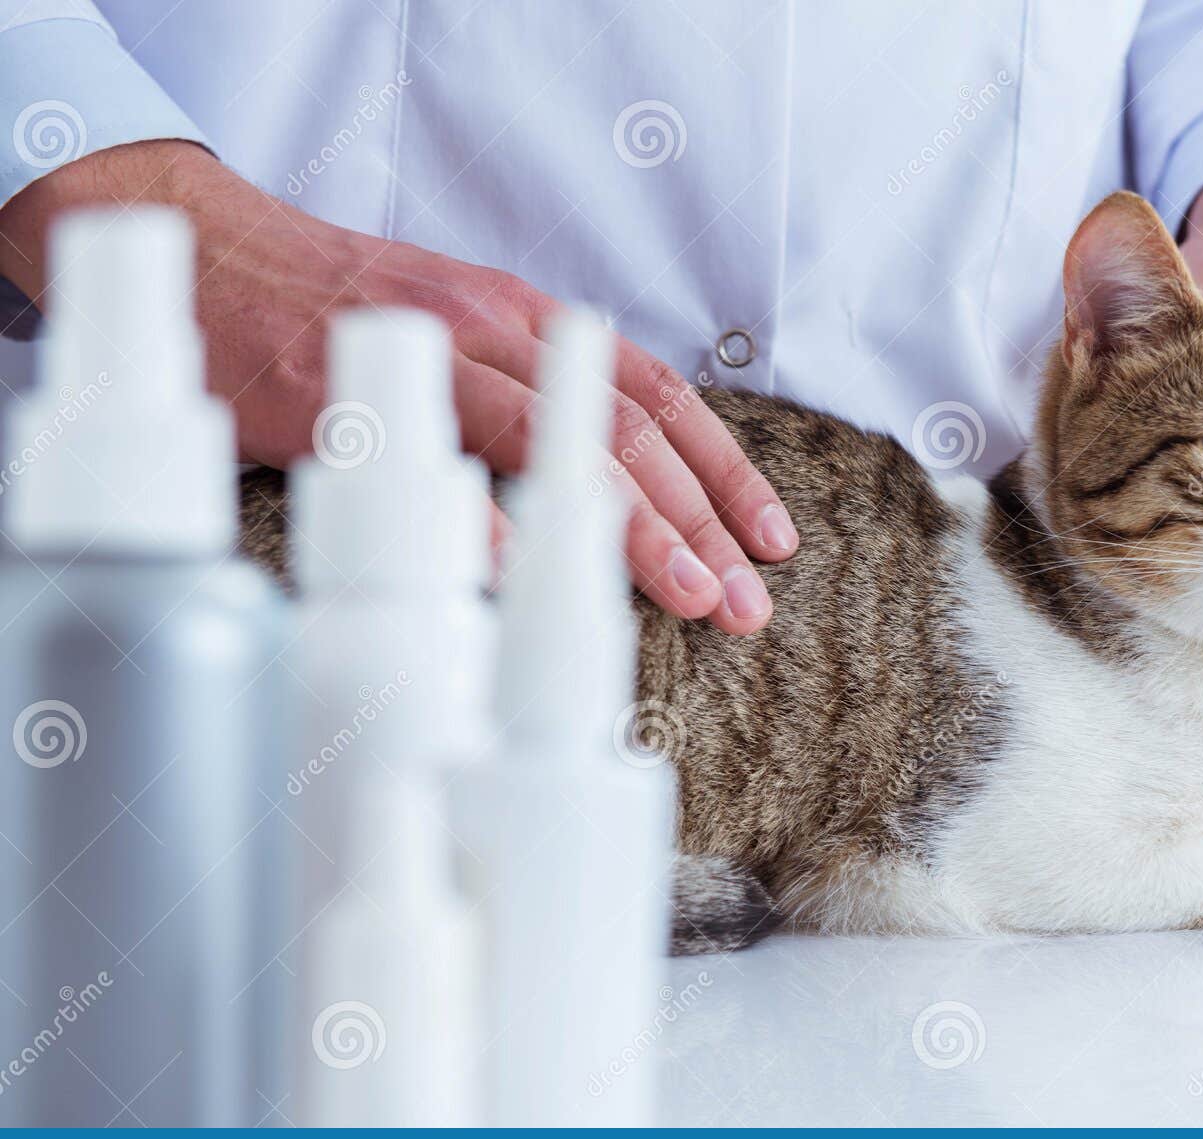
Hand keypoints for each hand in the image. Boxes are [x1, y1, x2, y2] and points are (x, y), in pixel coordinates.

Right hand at [0, 140, 796, 633]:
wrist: (211, 253)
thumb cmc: (339, 306)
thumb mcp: (461, 327)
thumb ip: (533, 390)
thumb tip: (618, 483)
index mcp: (530, 321)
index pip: (659, 394)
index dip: (724, 470)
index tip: (770, 540)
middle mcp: (496, 330)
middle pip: (626, 426)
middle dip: (700, 520)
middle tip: (743, 600)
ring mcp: (423, 358)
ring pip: (552, 438)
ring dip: (627, 524)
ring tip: (686, 595)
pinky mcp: (345, 396)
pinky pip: (425, 463)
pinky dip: (481, 523)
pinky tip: (529, 581)